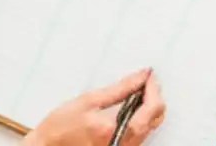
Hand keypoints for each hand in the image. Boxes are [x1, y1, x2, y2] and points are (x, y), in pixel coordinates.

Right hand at [22, 70, 165, 145]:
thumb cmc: (59, 129)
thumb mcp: (88, 101)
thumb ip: (118, 89)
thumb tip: (139, 77)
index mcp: (114, 129)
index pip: (150, 107)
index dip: (153, 88)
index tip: (149, 76)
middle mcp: (123, 144)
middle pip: (156, 118)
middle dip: (155, 97)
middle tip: (147, 82)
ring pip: (150, 127)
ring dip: (149, 107)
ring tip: (139, 92)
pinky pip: (141, 134)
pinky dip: (142, 119)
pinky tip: (133, 108)